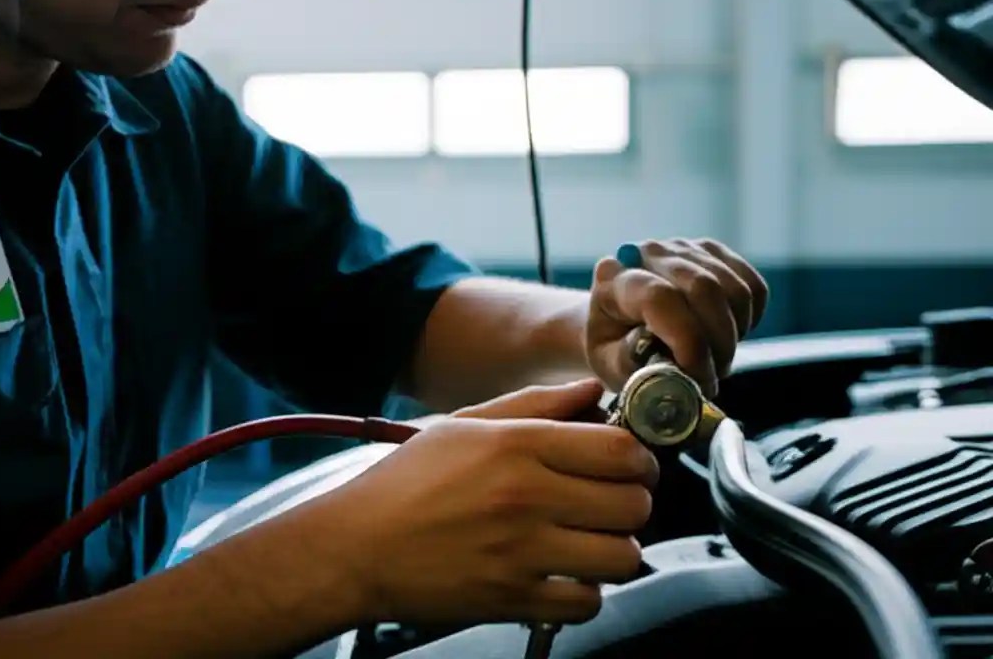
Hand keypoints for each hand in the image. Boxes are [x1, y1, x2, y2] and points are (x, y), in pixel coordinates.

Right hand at [324, 379, 657, 626]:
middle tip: (610, 502)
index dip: (639, 458)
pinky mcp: (512, 599)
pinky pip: (588, 601)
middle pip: (632, 503)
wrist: (354, 548)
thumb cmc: (402, 486)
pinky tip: (564, 574)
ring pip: (622, 555)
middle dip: (631, 502)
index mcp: (514, 446)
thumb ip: (533, 405)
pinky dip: (585, 592)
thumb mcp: (462, 426)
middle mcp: (523, 496)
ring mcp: (520, 551)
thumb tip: (589, 391)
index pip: (620, 450)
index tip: (630, 464)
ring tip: (589, 540)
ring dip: (614, 548)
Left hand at [583, 238, 768, 396]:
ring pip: (734, 289)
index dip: (688, 340)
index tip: (696, 376)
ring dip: (734, 336)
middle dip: (718, 343)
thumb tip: (662, 356)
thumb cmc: (613, 345)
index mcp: (614, 279)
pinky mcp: (714, 254)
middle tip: (711, 378)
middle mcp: (649, 253)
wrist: (619, 320)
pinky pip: (752, 287)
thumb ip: (628, 360)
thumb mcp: (608, 363)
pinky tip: (727, 338)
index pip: (661, 297)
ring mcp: (684, 249)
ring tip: (716, 362)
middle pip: (705, 288)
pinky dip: (749, 320)